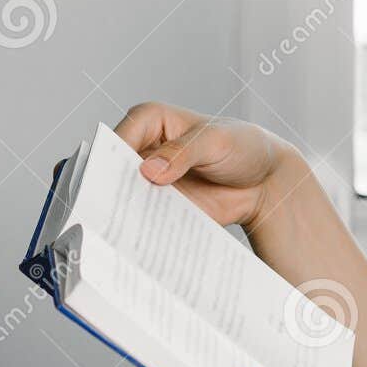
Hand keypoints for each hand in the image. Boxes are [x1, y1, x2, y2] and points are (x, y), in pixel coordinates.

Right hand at [114, 102, 300, 233]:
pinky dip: (140, 231)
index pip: (116, 140)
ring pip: (123, 200)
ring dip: (120, 216)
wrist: (265, 181)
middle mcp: (142, 150)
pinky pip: (143, 220)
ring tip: (116, 234)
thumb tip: (149, 170)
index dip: (106, 161)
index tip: (101, 184)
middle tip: (102, 213)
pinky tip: (138, 245)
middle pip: (112, 173)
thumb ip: (183, 152)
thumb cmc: (242, 146)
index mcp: (149, 121)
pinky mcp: (160, 207)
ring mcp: (148, 181)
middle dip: (107, 192)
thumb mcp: (216, 141)